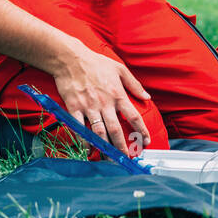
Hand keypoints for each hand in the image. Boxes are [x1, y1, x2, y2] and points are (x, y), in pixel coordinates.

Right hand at [52, 42, 152, 156]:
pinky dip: (83, 140)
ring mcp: (88, 107)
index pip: (133, 116)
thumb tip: (147, 96)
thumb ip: (134, 85)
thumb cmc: (96, 63)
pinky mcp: (74, 108)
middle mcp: (104, 103)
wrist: (70, 59)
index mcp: (118, 94)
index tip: (146, 141)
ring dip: (104, 147)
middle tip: (127, 157)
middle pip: (116, 130)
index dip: (141, 130)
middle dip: (122, 146)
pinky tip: (88, 149)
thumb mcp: (120, 69)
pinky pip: (79, 128)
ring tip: (109, 158)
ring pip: (98, 132)